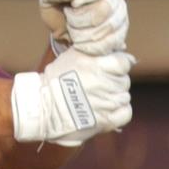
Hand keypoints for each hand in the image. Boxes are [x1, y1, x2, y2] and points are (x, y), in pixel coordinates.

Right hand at [11, 47, 133, 145]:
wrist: (42, 107)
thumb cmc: (55, 80)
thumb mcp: (73, 56)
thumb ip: (95, 51)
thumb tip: (119, 48)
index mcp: (98, 64)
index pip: (124, 62)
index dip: (119, 65)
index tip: (111, 69)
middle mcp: (105, 82)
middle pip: (124, 80)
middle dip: (114, 82)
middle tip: (98, 86)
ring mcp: (107, 102)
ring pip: (124, 96)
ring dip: (114, 97)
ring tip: (98, 98)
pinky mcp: (105, 120)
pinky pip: (125, 113)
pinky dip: (120, 112)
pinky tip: (108, 110)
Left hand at [38, 0, 128, 54]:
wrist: (62, 31)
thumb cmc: (56, 7)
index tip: (74, 3)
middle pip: (106, 7)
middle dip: (81, 18)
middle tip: (68, 20)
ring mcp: (120, 14)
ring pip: (109, 26)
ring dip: (83, 34)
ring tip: (72, 31)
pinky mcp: (120, 34)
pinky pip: (111, 42)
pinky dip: (91, 46)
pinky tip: (80, 44)